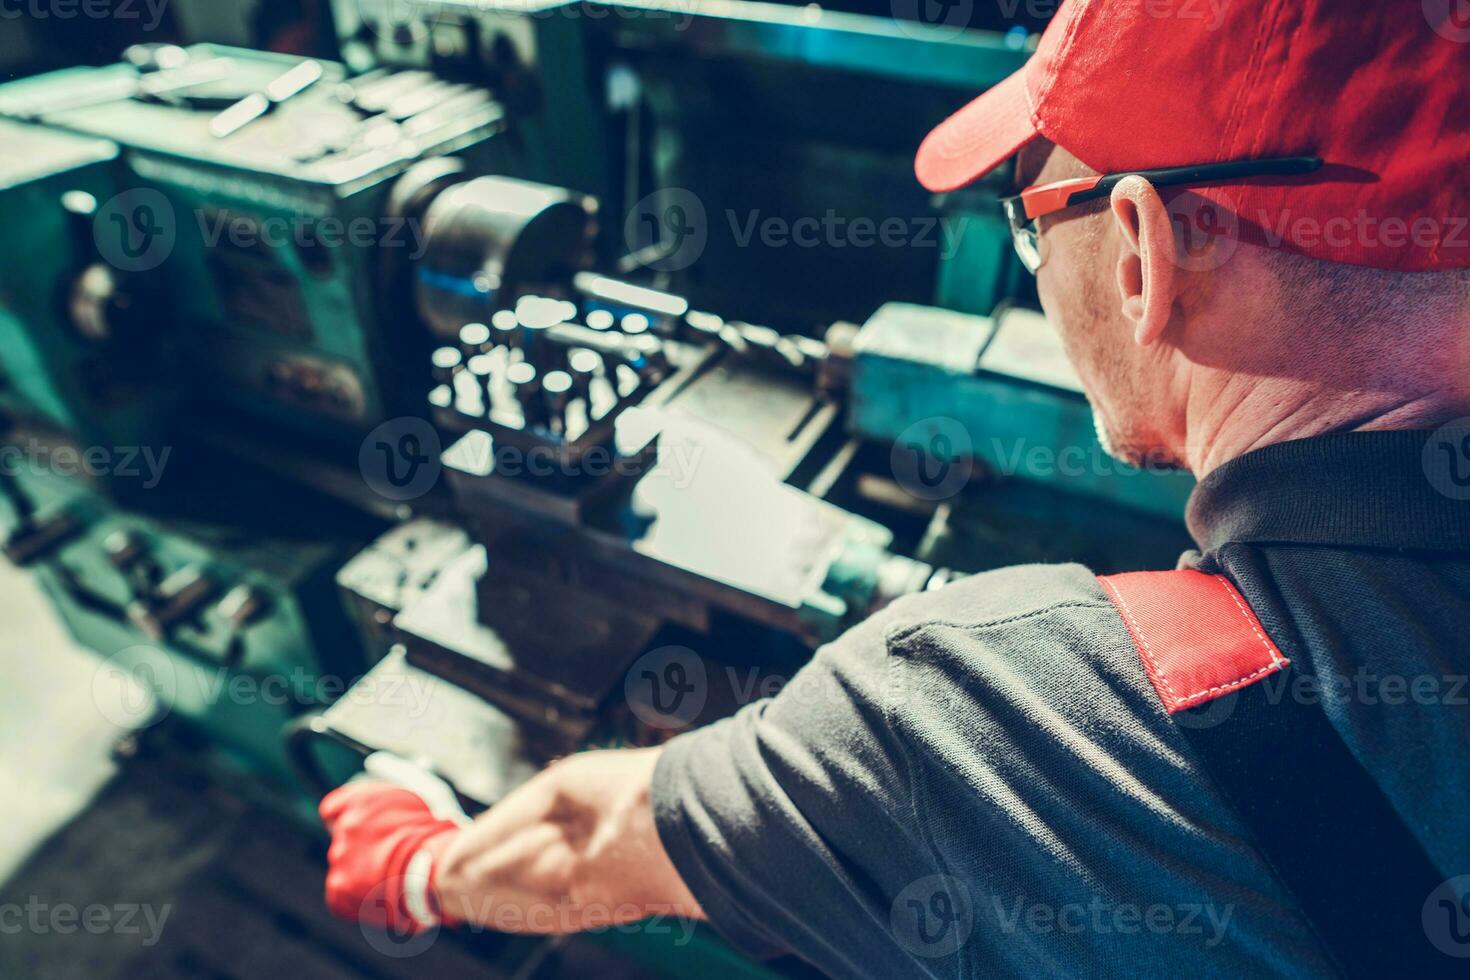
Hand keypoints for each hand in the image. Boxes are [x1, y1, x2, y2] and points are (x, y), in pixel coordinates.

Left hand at [320, 779, 461, 932]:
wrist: (440, 868)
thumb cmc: (440, 828)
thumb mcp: (423, 789)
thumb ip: (395, 772)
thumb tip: (375, 760)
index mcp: (359, 800)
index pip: (333, 809)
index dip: (349, 821)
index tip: (367, 832)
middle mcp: (343, 826)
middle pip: (343, 841)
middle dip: (364, 850)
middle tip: (392, 859)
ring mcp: (339, 858)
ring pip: (345, 868)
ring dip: (364, 874)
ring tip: (395, 879)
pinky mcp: (339, 889)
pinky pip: (343, 896)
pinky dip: (360, 899)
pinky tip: (384, 895)